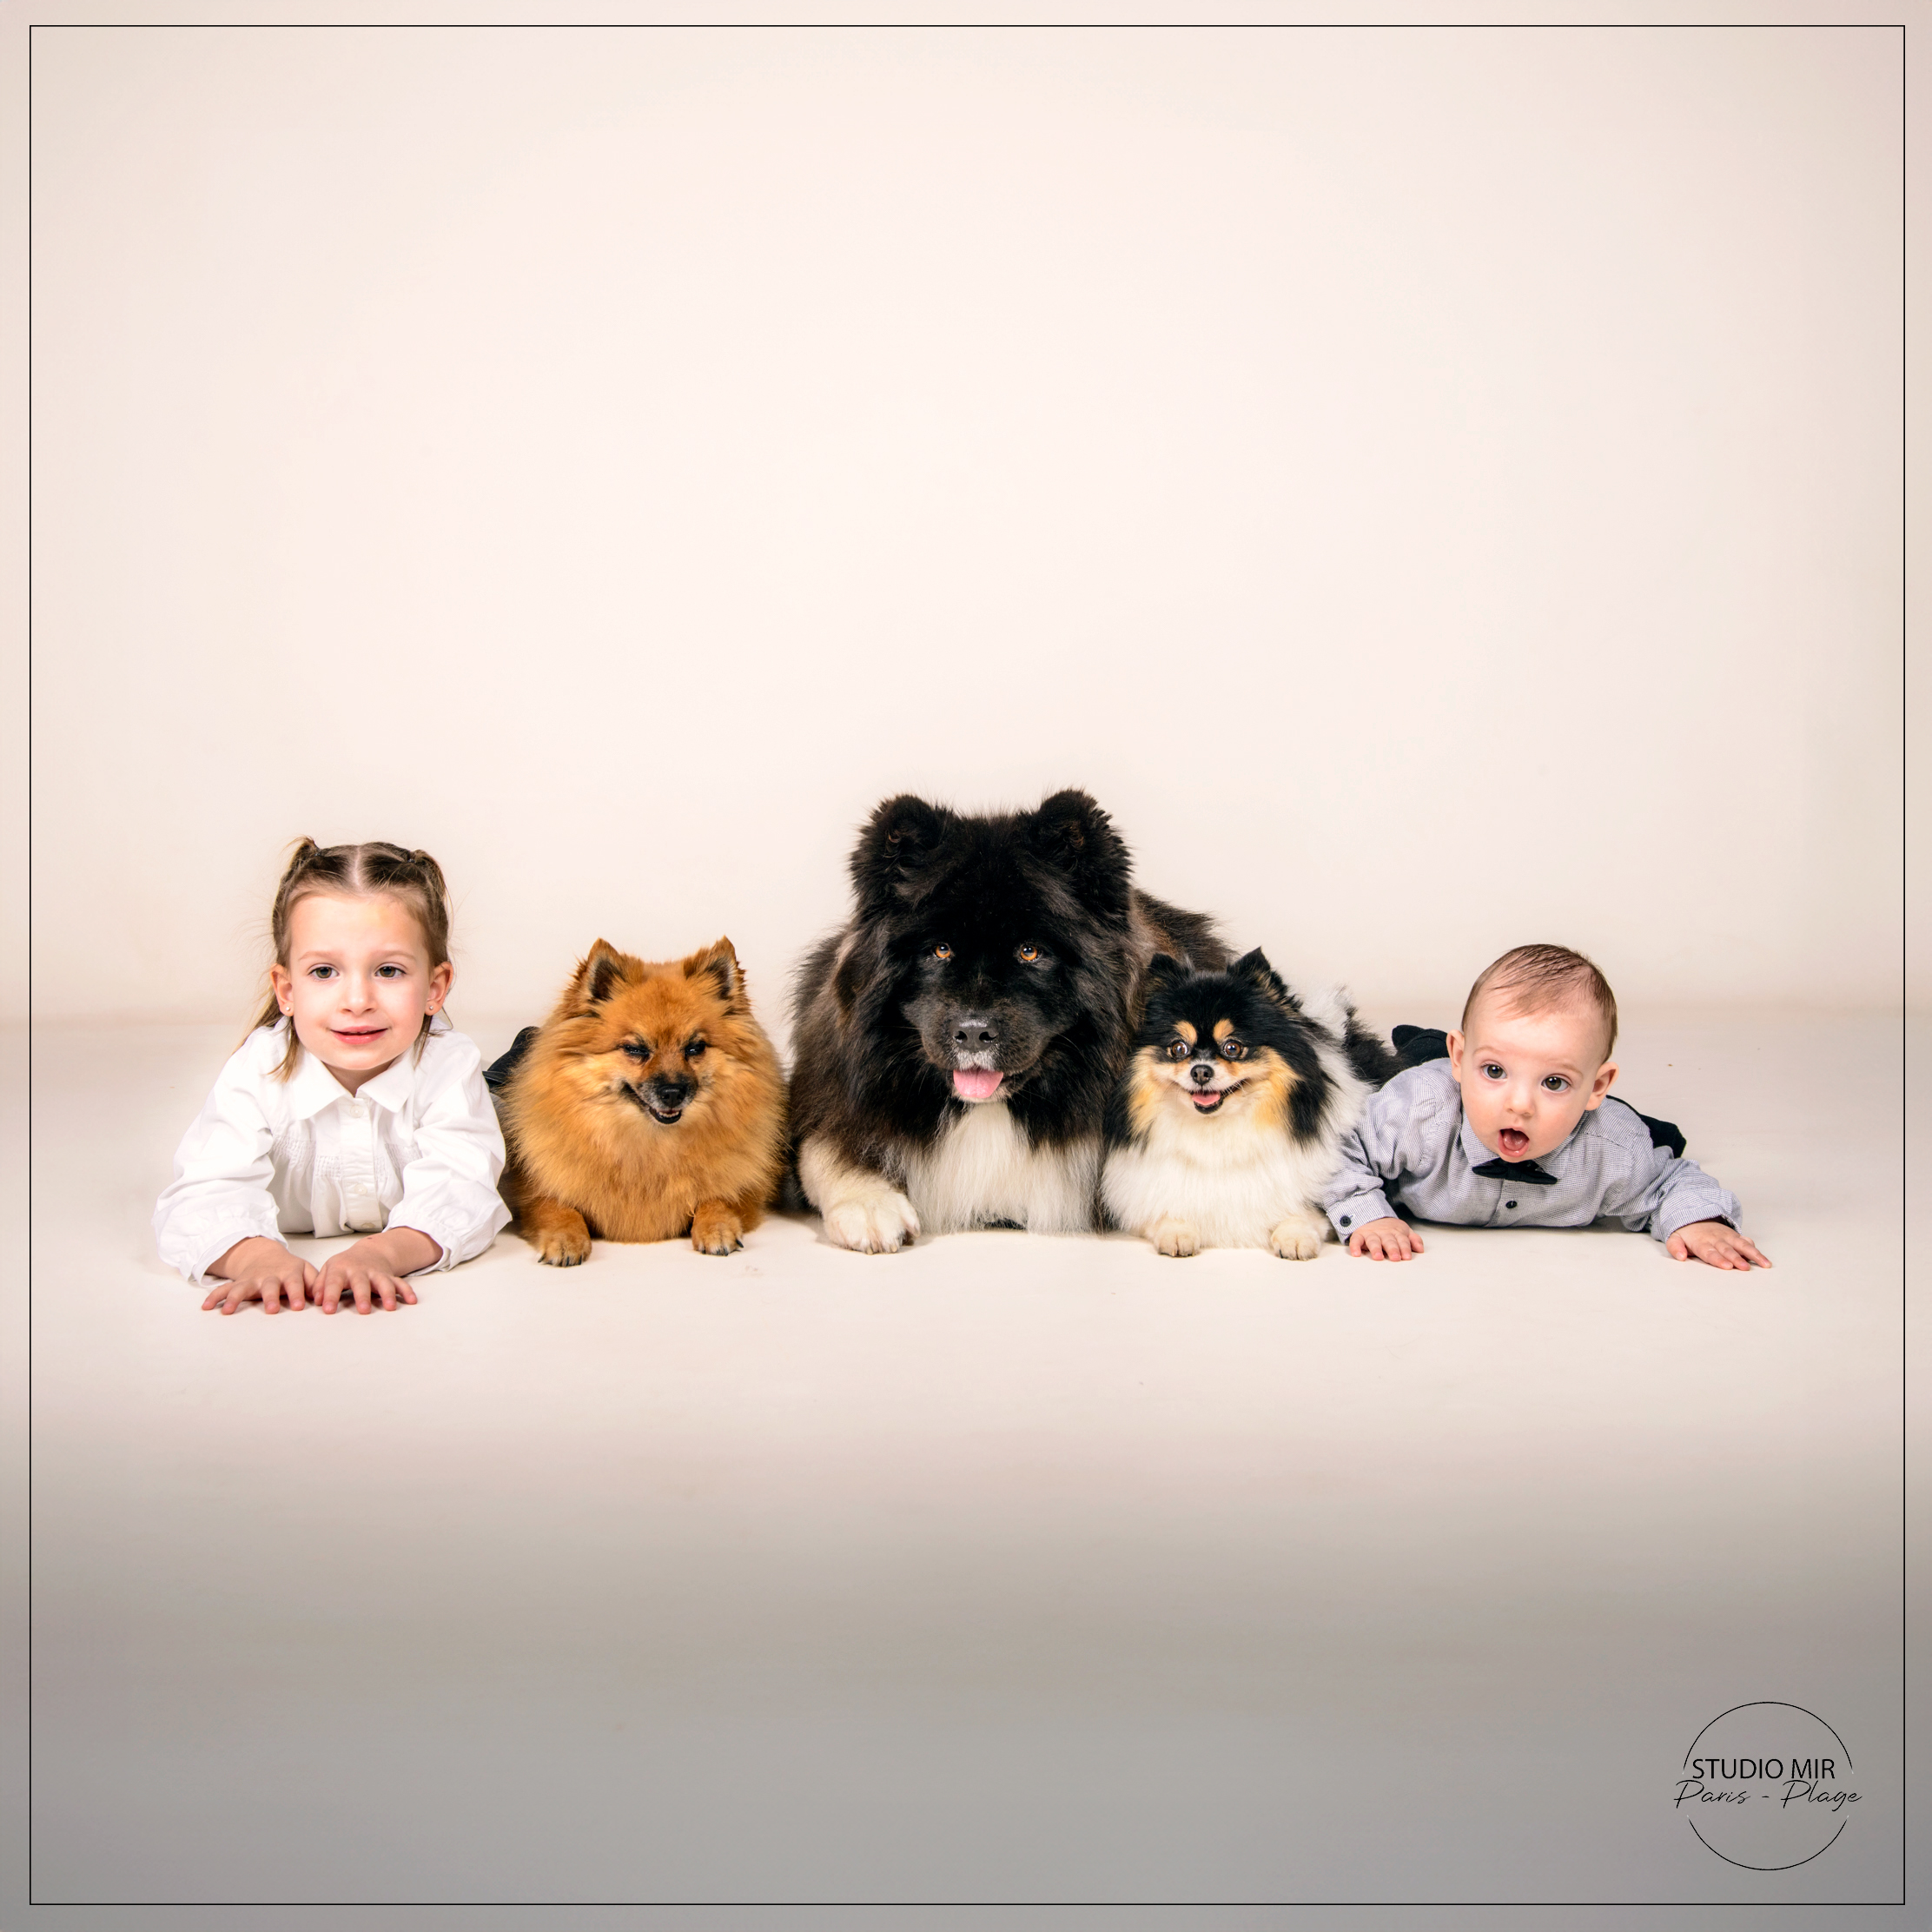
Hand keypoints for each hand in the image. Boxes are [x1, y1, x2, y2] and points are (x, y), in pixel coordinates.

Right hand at [201, 1237, 316, 1314]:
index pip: (295, 1283)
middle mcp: (269, 1277)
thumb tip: (323, 1299)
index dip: (297, 1294)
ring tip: (227, 1311)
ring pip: (242, 1289)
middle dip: (270, 1298)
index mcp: (289, 1273)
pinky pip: (223, 1290)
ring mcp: (251, 1280)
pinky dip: (214, 1297)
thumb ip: (315, 1284)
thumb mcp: (306, 1271)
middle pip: (269, 1286)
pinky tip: (205, 1307)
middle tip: (271, 1310)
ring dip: (235, 1299)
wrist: (264, 1255)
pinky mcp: (237, 1284)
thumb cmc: (290, 1269)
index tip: (299, 1307)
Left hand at [315, 1226, 440, 1313]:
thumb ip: (319, 1284)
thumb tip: (315, 1300)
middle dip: (363, 1296)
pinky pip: (400, 1283)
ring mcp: (376, 1273)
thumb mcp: (328, 1269)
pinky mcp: (389, 1277)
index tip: (328, 1310)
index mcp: (340, 1269)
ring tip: (390, 1307)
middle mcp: (359, 1270)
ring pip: (383, 1283)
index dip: (330, 1296)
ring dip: (388, 1294)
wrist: (369, 1251)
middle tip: (364, 1310)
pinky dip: (407, 1291)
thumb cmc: (345, 1265)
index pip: (333, 1282)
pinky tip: (411, 1301)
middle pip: (361, 1283)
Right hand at [1347, 1216, 1423, 1260]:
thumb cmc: (1390, 1229)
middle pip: (1389, 1241)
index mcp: (1396, 1232)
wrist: (1372, 1215)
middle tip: (1396, 1258)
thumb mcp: (1404, 1231)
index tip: (1407, 1257)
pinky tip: (1356, 1254)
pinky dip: (1355, 1246)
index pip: (1402, 1240)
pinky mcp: (1359, 1235)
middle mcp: (1383, 1233)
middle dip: (1392, 1249)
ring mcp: (1371, 1233)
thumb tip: (1420, 1249)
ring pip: (1373, 1241)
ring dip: (1376, 1249)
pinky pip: (1356, 1240)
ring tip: (1378, 1257)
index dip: (1405, 1248)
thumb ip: (1413, 1240)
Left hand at [1668, 1220, 1771, 1269]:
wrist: (1694, 1215)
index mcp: (1701, 1242)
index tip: (1727, 1266)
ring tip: (1765, 1265)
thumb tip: (1680, 1257)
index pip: (1710, 1252)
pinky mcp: (1735, 1236)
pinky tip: (1763, 1259)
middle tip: (1745, 1268)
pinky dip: (1754, 1249)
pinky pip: (1746, 1241)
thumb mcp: (1674, 1238)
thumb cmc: (1686, 1233)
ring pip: (1742, 1245)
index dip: (1718, 1259)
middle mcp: (1716, 1239)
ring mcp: (1727, 1237)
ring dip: (1753, 1255)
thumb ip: (1675, 1247)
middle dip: (1737, 1259)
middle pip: (1728, 1250)